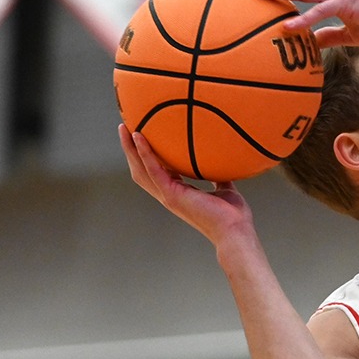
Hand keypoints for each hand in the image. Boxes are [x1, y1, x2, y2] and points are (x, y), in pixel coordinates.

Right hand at [119, 124, 255, 247]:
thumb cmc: (233, 215)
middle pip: (141, 170)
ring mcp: (168, 196)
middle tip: (125, 128)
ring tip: (124, 127)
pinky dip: (145, 153)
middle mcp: (168, 195)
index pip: (156, 172)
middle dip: (131, 150)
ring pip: (140, 169)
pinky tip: (139, 136)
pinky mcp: (172, 195)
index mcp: (178, 193)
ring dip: (130, 149)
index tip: (143, 138)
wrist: (235, 231)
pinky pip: (153, 169)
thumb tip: (223, 161)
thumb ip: (219, 176)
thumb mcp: (225, 189)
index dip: (147, 157)